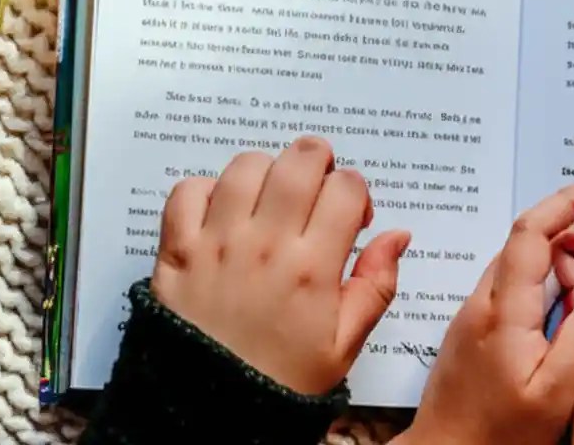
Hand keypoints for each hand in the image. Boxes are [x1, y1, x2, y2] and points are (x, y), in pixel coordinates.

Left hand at [150, 136, 410, 394]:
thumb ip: (376, 285)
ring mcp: (217, 242)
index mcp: (313, 267)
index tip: (351, 217)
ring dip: (265, 172)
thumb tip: (398, 235)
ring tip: (269, 199)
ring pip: (246, 166)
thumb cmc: (282, 381)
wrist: (211, 413)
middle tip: (316, 187)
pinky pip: (188, 190)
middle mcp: (266, 243)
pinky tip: (223, 213)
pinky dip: (206, 190)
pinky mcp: (176, 249)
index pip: (345, 187)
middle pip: (299, 160)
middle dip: (317, 161)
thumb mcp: (345, 345)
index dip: (355, 192)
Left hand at [398, 179, 573, 444]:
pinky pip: (515, 286)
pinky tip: (570, 307)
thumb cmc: (498, 437)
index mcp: (504, 311)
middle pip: (530, 240)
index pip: (531, 232)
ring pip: (524, 262)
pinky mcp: (476, 327)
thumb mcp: (555, 395)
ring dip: (564, 263)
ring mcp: (476, 312)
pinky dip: (548, 284)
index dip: (568, 201)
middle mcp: (483, 302)